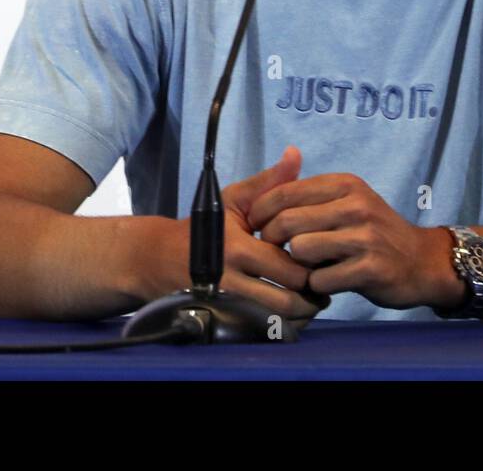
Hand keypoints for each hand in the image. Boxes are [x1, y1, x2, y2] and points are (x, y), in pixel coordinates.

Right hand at [173, 146, 329, 327]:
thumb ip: (270, 182)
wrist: (158, 259)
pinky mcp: (222, 319)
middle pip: (288, 296)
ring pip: (276, 318)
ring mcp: (227, 303)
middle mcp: (232, 279)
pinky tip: (292, 311)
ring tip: (313, 300)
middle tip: (325, 283)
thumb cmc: (204, 226)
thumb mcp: (234, 200)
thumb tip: (295, 154)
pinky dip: (282, 324)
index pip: (290, 263)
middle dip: (312, 293)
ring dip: (301, 313)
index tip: (324, 256)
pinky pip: (262, 328)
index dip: (312, 262)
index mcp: (238, 247)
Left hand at [247, 172, 461, 311]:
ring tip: (308, 267)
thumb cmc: (374, 232)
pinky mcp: (370, 269)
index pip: (285, 192)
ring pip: (300, 251)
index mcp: (346, 184)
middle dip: (272, 240)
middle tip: (276, 252)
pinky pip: (320, 281)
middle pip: (287, 221)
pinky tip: (328, 283)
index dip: (261, 212)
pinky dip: (317, 286)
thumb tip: (266, 179)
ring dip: (297, 265)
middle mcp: (356, 205)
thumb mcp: (349, 201)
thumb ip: (310, 193)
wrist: (422, 261)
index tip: (256, 228)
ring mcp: (365, 237)